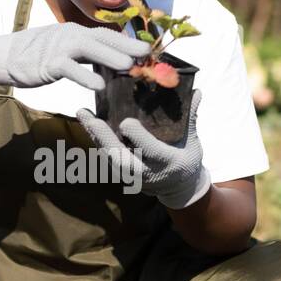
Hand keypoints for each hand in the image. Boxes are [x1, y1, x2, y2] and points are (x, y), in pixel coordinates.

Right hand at [0, 21, 150, 92]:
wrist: (3, 56)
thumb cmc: (36, 55)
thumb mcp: (63, 50)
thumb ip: (85, 54)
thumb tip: (109, 60)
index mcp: (75, 32)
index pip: (106, 34)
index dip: (127, 41)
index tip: (148, 49)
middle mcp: (70, 36)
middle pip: (103, 38)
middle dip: (127, 47)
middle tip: (148, 55)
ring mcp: (58, 48)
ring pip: (89, 48)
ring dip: (111, 56)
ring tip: (130, 67)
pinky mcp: (47, 63)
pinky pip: (69, 68)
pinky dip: (85, 75)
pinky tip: (99, 85)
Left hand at [76, 88, 212, 208]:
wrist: (179, 189)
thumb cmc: (187, 160)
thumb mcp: (193, 142)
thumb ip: (191, 118)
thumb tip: (197, 91)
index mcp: (167, 163)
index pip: (149, 151)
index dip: (137, 138)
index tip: (126, 122)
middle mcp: (147, 172)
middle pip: (120, 158)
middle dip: (104, 138)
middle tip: (91, 117)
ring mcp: (132, 176)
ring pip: (109, 158)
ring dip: (95, 136)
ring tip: (83, 113)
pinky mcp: (122, 175)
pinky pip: (106, 157)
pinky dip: (96, 140)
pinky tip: (88, 122)